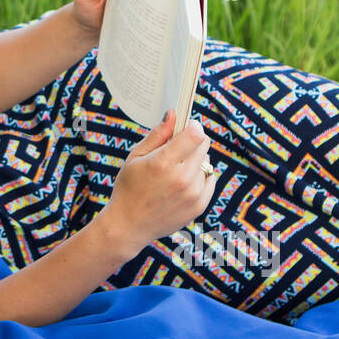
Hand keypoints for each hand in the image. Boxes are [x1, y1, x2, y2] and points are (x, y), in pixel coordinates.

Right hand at [100, 111, 215, 258]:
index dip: (192, 126)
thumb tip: (173, 114)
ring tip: (176, 171)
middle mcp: (182, 178)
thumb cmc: (128, 188)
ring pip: (207, 162)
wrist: (129, 225)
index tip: (187, 126)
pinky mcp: (200, 206)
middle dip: (193, 141)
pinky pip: (210, 179)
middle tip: (177, 149)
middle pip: (204, 145)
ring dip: (195, 160)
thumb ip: (157, 134)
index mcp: (163, 163)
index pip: (195, 134)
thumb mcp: (135, 157)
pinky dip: (200, 176)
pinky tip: (183, 183)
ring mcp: (193, 194)